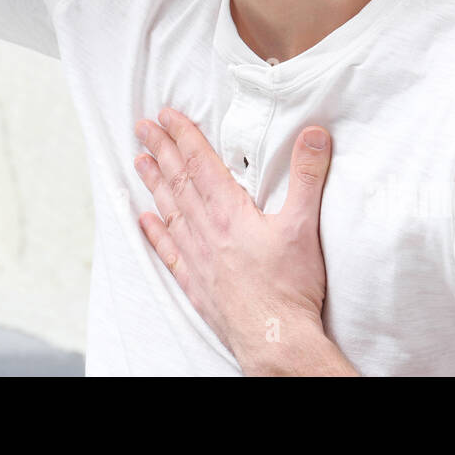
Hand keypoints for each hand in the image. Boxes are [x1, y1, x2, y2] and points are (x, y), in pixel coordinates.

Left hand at [133, 108, 354, 374]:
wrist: (275, 339)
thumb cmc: (290, 287)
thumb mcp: (305, 224)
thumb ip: (308, 176)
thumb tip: (315, 135)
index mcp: (230, 213)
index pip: (201, 164)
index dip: (184, 136)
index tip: (167, 115)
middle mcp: (207, 232)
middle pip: (179, 182)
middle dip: (162, 150)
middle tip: (142, 127)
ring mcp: (197, 258)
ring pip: (170, 211)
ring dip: (154, 183)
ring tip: (140, 161)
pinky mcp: (196, 283)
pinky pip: (169, 251)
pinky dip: (156, 232)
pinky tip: (145, 219)